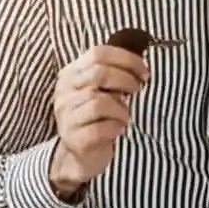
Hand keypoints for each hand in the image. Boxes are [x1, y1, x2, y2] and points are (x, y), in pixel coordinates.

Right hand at [49, 45, 149, 194]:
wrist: (80, 154)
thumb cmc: (96, 117)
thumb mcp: (100, 90)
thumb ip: (112, 74)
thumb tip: (139, 63)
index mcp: (71, 74)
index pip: (98, 53)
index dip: (126, 59)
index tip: (144, 71)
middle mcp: (64, 92)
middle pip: (99, 74)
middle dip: (126, 80)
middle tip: (137, 89)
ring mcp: (67, 116)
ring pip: (100, 102)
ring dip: (121, 109)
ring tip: (123, 116)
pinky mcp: (74, 138)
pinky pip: (100, 128)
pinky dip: (116, 128)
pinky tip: (118, 130)